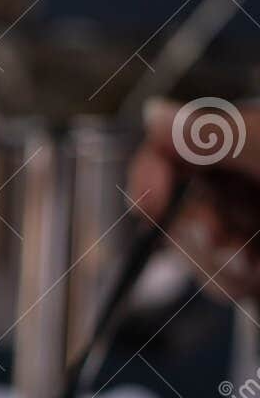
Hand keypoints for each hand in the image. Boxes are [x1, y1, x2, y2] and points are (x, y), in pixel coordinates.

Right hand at [130, 97, 259, 298]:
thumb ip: (217, 134)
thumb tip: (154, 113)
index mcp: (242, 143)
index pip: (168, 150)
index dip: (148, 177)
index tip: (149, 206)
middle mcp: (238, 182)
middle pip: (171, 206)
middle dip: (188, 231)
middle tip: (222, 239)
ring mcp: (245, 224)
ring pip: (190, 249)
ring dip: (211, 265)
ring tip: (249, 265)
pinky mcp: (251, 263)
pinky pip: (217, 279)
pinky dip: (230, 284)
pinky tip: (253, 276)